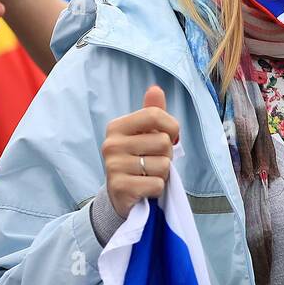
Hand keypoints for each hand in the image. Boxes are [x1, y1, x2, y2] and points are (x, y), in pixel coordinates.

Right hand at [101, 86, 179, 218]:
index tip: (169, 136)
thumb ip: (152, 112)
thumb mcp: (145, 134)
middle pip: (163, 142)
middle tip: (153, 162)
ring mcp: (113, 166)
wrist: (120, 195)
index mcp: (117, 127)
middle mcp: (111, 144)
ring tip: (148, 175)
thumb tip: (155, 89)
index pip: (154, 114)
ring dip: (162, 174)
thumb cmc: (138, 159)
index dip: (172, 127)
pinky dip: (157, 189)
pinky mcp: (120, 188)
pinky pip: (157, 184)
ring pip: (163, 165)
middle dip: (167, 155)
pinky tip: (145, 188)